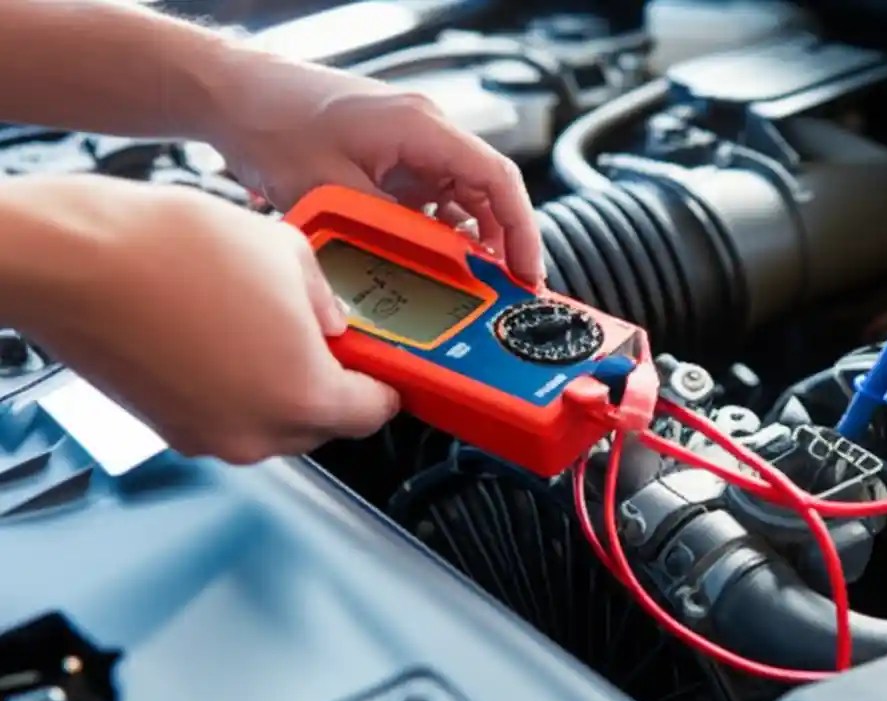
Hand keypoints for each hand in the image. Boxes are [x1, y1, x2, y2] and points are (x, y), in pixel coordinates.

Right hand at [15, 176, 398, 463]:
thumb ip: (327, 300)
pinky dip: (238, 393)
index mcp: (306, 396)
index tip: (386, 370)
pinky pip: (228, 420)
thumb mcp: (290, 253)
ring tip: (268, 332)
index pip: (374, 414)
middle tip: (329, 343)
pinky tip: (225, 342)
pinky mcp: (170, 430)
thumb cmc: (174, 251)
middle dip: (335, 388)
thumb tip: (334, 322)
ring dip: (284, 391)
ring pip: (274, 426)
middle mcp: (260, 433)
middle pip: (324, 426)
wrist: (78, 260)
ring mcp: (210, 438)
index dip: (387, 387)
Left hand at [204, 50, 543, 284]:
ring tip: (471, 285)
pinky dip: (437, 230)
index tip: (527, 271)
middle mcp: (425, 130)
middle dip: (502, 242)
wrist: (233, 96)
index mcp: (422, 126)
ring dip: (469, 240)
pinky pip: (430, 197)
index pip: (498, 178)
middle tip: (504, 291)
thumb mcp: (330, 188)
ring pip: (461, 196)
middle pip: (487, 190)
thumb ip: (386, 227)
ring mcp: (410, 143)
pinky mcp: (392, 157)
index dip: (522, 229)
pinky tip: (430, 262)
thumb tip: (429, 267)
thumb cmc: (273, 123)